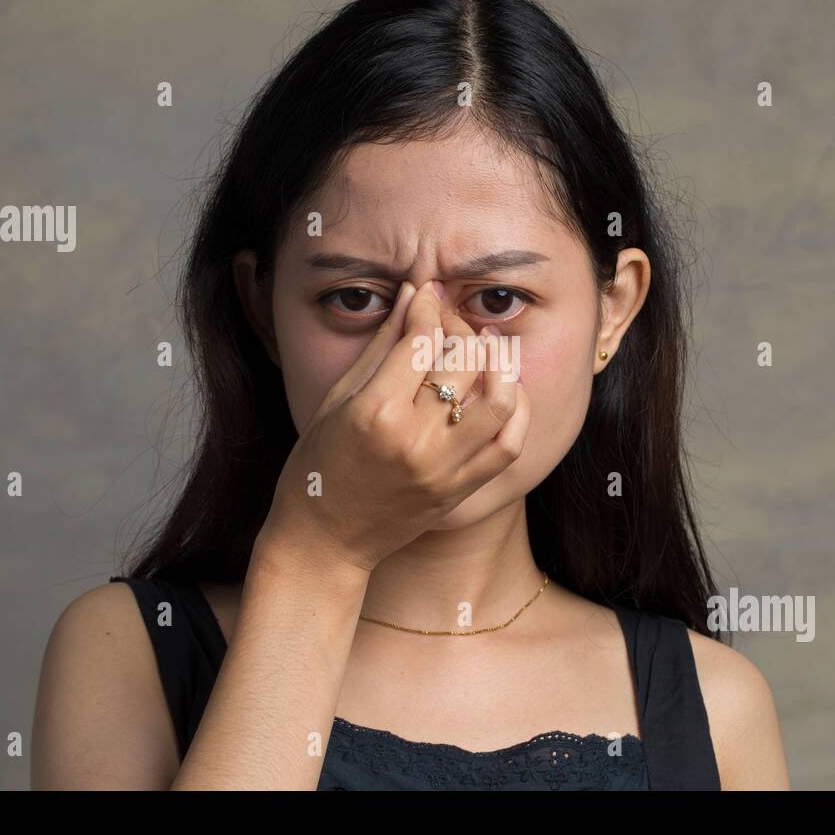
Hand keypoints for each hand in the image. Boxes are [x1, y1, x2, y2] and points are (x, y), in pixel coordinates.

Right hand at [255, 279, 530, 576]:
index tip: (426, 294)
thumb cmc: (318, 465)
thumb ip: (381, 346)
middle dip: (460, 326)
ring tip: (486, 348)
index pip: (420, 339)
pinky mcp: (461, 489)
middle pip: (463, 361)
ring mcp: (444, 468)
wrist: (325, 541)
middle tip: (450, 319)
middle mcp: (414, 440)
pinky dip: (516, 408)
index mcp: (374, 413)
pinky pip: (510, 442)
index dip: (428, 307)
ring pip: (499, 399)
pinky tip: (503, 388)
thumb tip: (412, 296)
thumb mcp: (337, 399)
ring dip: (499, 363)